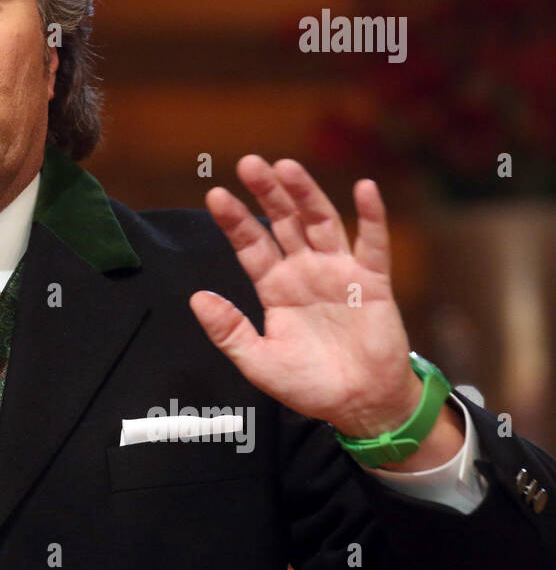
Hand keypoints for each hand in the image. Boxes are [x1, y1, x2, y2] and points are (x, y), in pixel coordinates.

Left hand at [188, 155, 420, 439]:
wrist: (360, 406)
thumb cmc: (308, 384)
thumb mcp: (258, 362)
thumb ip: (228, 331)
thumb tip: (196, 298)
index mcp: (274, 287)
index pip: (250, 245)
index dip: (234, 220)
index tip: (216, 195)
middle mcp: (304, 271)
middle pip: (283, 223)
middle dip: (267, 193)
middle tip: (249, 163)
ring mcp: (339, 273)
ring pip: (321, 223)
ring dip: (306, 194)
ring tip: (287, 167)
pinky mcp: (373, 283)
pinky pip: (373, 244)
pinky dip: (371, 216)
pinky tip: (364, 187)